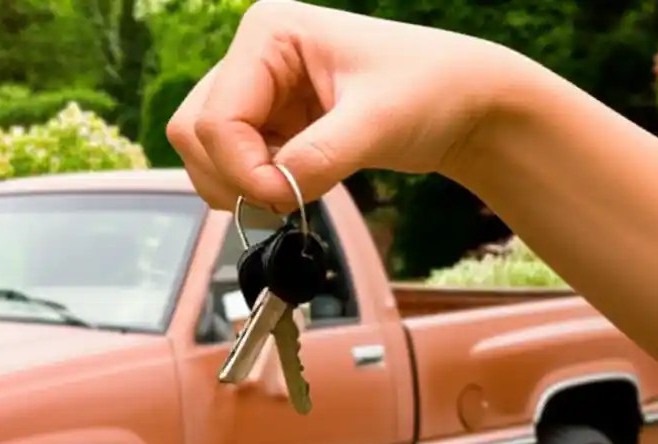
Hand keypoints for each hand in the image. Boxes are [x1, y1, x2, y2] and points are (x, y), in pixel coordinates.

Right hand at [166, 0, 521, 211]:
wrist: (463, 104)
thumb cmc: (433, 89)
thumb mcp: (378, 122)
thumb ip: (319, 157)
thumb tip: (273, 194)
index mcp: (269, 32)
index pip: (216, 118)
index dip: (241, 169)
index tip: (283, 198)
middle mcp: (250, 56)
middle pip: (194, 134)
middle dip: (232, 177)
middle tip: (284, 197)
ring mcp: (254, 91)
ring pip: (203, 154)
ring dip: (240, 186)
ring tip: (296, 188)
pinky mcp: (264, 122)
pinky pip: (229, 166)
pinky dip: (254, 187)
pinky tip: (297, 182)